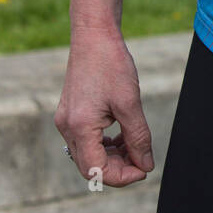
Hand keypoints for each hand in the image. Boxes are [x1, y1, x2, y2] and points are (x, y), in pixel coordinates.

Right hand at [54, 28, 154, 186]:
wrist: (94, 35)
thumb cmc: (111, 64)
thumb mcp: (130, 103)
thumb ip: (138, 137)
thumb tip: (146, 165)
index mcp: (79, 127)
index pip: (97, 171)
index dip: (122, 176)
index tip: (144, 169)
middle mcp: (66, 128)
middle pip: (90, 166)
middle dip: (118, 168)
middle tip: (143, 159)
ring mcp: (65, 121)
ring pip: (88, 155)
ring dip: (112, 157)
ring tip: (135, 146)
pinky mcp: (70, 114)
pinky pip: (86, 140)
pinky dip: (104, 144)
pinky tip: (122, 135)